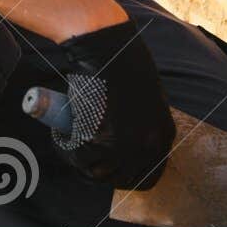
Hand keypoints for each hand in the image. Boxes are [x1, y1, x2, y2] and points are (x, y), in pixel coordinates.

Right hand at [50, 21, 174, 189]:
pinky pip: (83, 159)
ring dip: (81, 163)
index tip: (106, 166)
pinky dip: (68, 150)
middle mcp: (152, 146)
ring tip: (68, 140)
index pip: (149, 177)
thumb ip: (139, 120)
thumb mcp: (141, 98)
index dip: (125, 176)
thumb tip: (121, 137)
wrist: (108, 46)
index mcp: (165, 135)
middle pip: (123, 180)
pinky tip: (61, 134)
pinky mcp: (107, 143)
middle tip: (81, 154)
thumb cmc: (120, 63)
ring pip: (100, 174)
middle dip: (100, 173)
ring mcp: (131, 147)